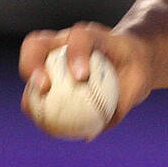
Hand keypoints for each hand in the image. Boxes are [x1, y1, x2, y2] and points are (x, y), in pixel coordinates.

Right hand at [19, 22, 153, 132]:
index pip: (81, 37)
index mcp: (91, 36)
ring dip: (28, 88)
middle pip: (38, 42)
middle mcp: (65, 41)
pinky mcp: (47, 71)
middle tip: (44, 87)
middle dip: (34, 63)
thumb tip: (95, 130)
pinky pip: (34, 89)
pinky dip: (34, 106)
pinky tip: (43, 125)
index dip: (77, 53)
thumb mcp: (139, 83)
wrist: (128, 62)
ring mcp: (52, 54)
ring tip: (35, 112)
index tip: (81, 77)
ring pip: (28, 65)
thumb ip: (121, 104)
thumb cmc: (134, 70)